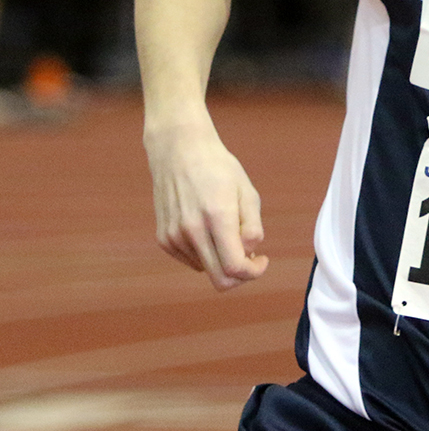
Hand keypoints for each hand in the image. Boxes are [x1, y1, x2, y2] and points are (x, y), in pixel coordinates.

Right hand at [146, 123, 267, 290]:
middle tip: (250, 257)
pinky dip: (205, 254)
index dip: (254, 272)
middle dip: (240, 275)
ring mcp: (175, 236)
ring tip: (228, 233)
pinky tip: (209, 230)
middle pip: (219, 279)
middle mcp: (192, 230)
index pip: (235, 267)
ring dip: (222, 260)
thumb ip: (253, 227)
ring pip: (206, 270)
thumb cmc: (218, 168)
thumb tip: (248, 254)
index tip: (262, 260)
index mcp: (218, 216)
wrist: (179, 151)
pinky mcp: (164, 238)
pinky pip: (191, 261)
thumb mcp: (246, 191)